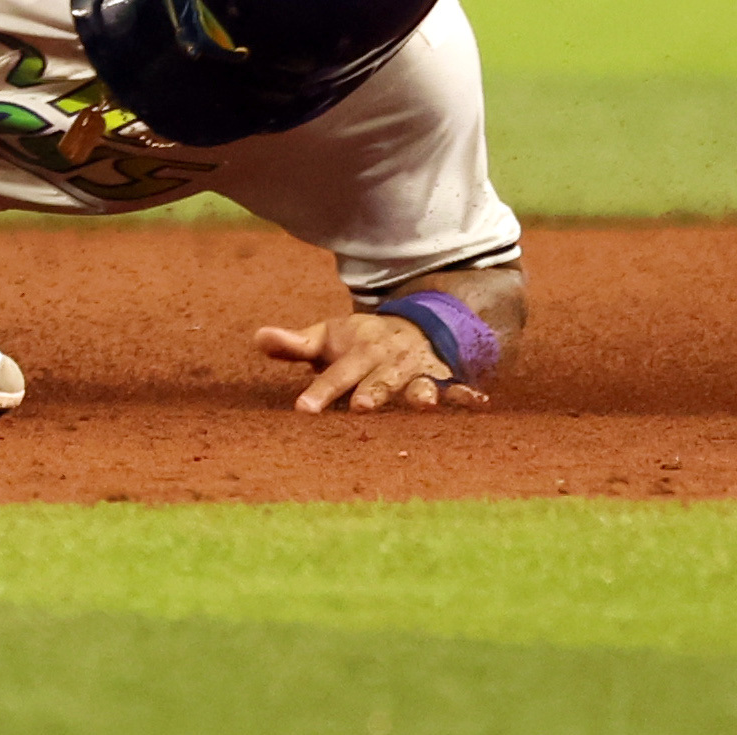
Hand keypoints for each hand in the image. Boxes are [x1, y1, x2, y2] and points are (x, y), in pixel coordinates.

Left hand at [256, 312, 487, 414]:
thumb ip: (297, 344)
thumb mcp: (329, 338)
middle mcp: (390, 360)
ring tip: (425, 405)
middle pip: (378, 380)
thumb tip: (258, 338)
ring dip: (422, 393)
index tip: (303, 410)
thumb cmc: (361, 341)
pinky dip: (467, 395)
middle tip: (360, 408)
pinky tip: (478, 403)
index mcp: (359, 351)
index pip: (335, 374)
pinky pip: (459, 387)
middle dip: (372, 393)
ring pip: (421, 383)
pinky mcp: (445, 381)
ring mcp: (420, 371)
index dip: (321, 391)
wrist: (416, 325)